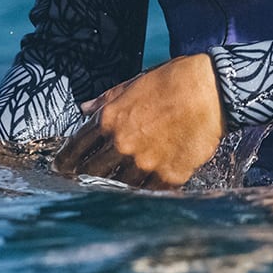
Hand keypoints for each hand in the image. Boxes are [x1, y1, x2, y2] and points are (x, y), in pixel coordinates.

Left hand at [53, 54, 225, 189]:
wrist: (212, 89)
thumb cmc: (173, 80)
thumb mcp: (133, 83)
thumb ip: (106, 100)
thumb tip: (84, 108)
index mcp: (111, 118)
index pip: (78, 147)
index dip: (65, 161)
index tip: (60, 169)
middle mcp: (124, 144)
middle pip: (94, 172)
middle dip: (85, 178)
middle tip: (81, 183)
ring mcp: (146, 162)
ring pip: (120, 185)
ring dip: (115, 186)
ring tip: (113, 189)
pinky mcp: (169, 175)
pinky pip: (149, 192)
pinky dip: (143, 191)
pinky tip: (141, 190)